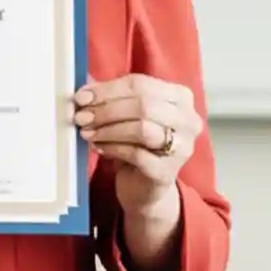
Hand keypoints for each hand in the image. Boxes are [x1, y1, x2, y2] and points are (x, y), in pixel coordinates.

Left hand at [71, 74, 202, 216]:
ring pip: (142, 129)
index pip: (141, 84)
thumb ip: (109, 97)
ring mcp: (182, 147)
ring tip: (87, 132)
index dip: (107, 89)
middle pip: (143, 105)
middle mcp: (188, 120)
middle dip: (106, 110)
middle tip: (82, 116)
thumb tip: (85, 88)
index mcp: (180, 97)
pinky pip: (137, 155)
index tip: (82, 96)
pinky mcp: (168, 172)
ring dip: (108, 129)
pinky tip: (98, 147)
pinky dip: (113, 148)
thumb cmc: (137, 143)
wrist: (145, 186)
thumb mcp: (126, 114)